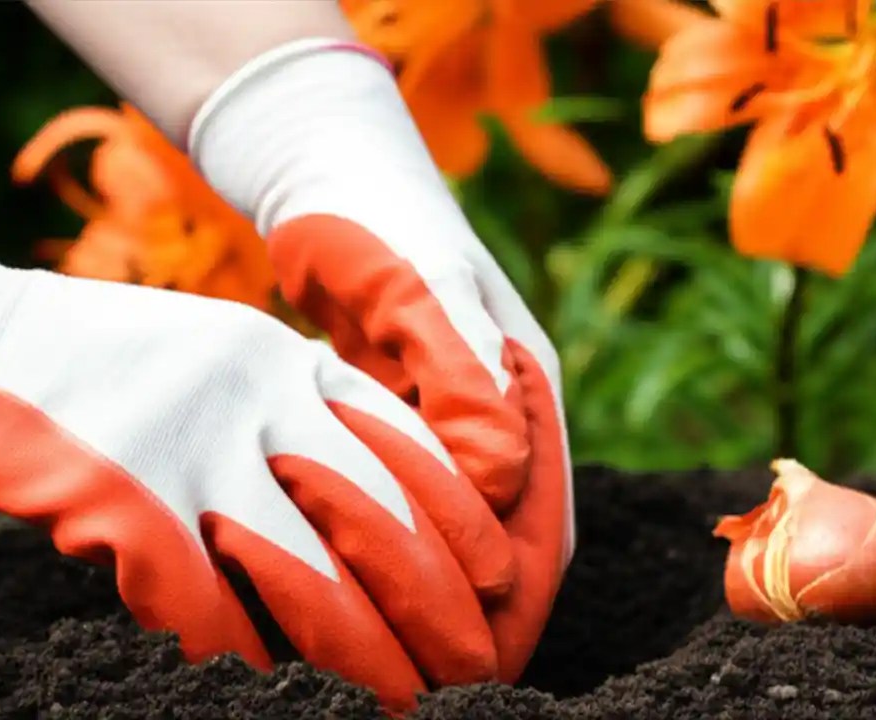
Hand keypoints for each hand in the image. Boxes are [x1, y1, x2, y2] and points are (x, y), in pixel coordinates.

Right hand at [0, 232, 513, 710]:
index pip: (406, 444)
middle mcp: (258, 394)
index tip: (501, 577)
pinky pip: (203, 597)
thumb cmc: (113, 366)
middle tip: (476, 662)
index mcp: (290, 360)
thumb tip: (372, 513)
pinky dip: (247, 656)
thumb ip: (299, 415)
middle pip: (378, 512)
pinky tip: (278, 694)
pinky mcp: (121, 490)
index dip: (463, 520)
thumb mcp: (229, 362)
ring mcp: (193, 440)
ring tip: (403, 701)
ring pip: (308, 567)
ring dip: (363, 649)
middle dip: (436, 599)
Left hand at [186, 39, 577, 680]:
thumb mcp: (422, 293)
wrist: (336, 181)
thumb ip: (466, 381)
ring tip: (387, 662)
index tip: (475, 674)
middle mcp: (506, 428)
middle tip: (413, 688)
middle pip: (508, 552)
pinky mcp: (412, 434)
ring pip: (463, 542)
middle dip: (474, 625)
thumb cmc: (380, 228)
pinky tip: (352, 591)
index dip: (513, 609)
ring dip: (434, 600)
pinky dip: (394, 559)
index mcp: (528, 403)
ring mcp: (460, 433)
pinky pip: (416, 514)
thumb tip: (502, 481)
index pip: (540, 531)